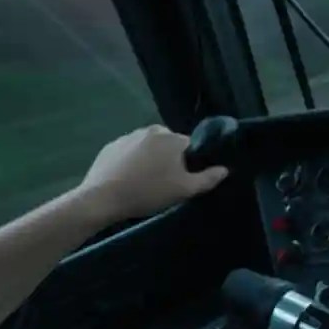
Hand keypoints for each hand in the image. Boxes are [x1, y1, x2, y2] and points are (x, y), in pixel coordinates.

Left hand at [77, 124, 228, 224]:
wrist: (102, 198)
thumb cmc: (148, 192)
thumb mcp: (184, 190)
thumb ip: (208, 178)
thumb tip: (225, 169)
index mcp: (172, 138)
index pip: (190, 146)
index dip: (189, 163)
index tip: (181, 179)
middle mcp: (151, 130)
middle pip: (168, 144)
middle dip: (169, 159)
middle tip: (163, 182)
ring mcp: (128, 136)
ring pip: (148, 147)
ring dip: (149, 159)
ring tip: (143, 183)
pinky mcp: (110, 146)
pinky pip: (128, 152)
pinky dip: (131, 162)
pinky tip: (127, 179)